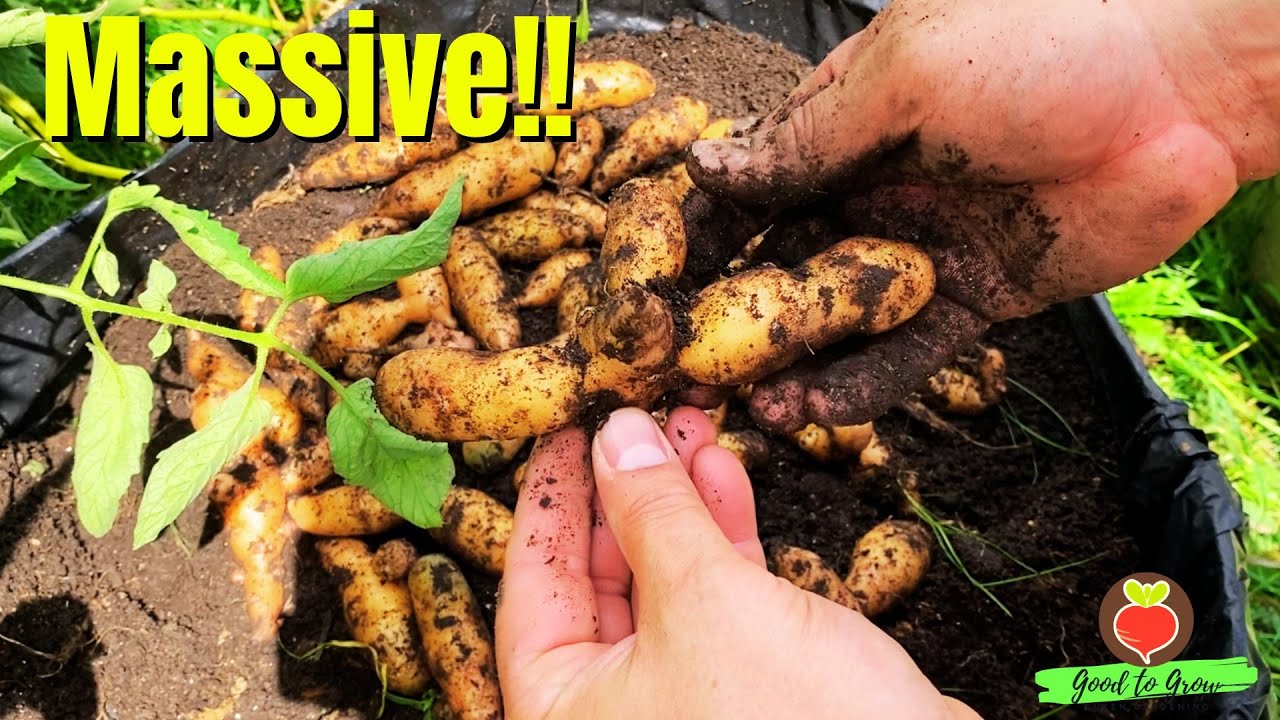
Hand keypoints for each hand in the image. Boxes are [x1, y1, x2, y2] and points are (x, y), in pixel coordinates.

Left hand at [496, 407, 977, 718]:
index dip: (548, 502)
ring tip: (687, 431)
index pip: (533, 588)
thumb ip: (653, 513)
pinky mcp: (742, 687)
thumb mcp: (704, 599)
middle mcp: (614, 711)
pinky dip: (717, 538)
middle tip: (635, 422)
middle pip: (597, 582)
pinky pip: (712, 599)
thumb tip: (616, 437)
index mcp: (569, 710)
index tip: (561, 435)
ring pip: (660, 583)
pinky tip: (724, 476)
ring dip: (676, 505)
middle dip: (624, 493)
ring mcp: (679, 699)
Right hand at [685, 0, 1279, 432]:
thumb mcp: (907, 78)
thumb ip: (808, 137)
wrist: (1185, 90)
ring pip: (837, 317)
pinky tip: (813, 408)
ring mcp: (920, 249)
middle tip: (685, 368)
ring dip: (788, 360)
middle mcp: (872, 188)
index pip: (750, 187)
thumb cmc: (1045, 46)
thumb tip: (708, 165)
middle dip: (735, 314)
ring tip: (747, 402)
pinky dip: (858, 383)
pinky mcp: (971, 300)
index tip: (652, 287)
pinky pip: (904, 353)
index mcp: (845, 123)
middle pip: (783, 262)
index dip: (699, 236)